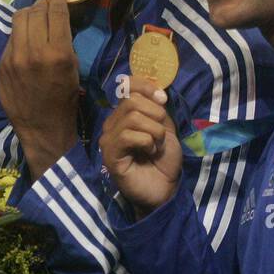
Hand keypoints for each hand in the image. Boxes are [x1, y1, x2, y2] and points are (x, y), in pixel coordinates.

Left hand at [0, 0, 80, 176]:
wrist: (41, 127)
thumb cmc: (65, 98)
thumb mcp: (73, 68)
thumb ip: (64, 40)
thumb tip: (56, 15)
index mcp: (57, 53)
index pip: (55, 11)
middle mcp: (33, 51)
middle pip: (34, 11)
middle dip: (42, 5)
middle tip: (46, 6)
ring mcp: (14, 57)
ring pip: (18, 20)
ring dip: (28, 15)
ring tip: (35, 18)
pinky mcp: (1, 64)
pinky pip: (10, 38)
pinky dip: (19, 34)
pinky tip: (25, 39)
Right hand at [99, 76, 181, 217]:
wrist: (164, 188)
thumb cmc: (163, 159)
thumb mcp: (165, 127)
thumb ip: (158, 108)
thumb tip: (157, 90)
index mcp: (124, 114)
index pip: (127, 86)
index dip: (147, 87)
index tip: (163, 100)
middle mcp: (111, 124)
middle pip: (131, 101)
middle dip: (155, 114)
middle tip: (161, 134)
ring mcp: (108, 140)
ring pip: (132, 118)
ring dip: (154, 131)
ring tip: (156, 146)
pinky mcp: (110, 156)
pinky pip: (128, 136)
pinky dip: (146, 142)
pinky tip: (149, 152)